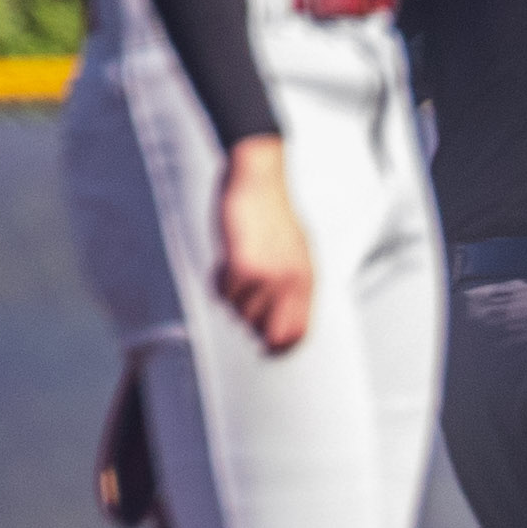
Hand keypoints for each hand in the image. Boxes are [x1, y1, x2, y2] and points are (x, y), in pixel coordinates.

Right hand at [213, 136, 313, 352]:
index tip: (264, 347)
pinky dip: (218, 280)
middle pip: (268, 334)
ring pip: (239, 312)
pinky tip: (226, 257)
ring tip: (238, 266)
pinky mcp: (243, 266)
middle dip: (251, 325)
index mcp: (308, 279)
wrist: (259, 179)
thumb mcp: (296, 251)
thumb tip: (281, 324)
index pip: (298, 333)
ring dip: (232, 296)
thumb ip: (292, 286)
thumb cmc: (273, 214)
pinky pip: (222, 293)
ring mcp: (268, 276)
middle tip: (243, 302)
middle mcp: (291, 282)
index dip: (279, 346)